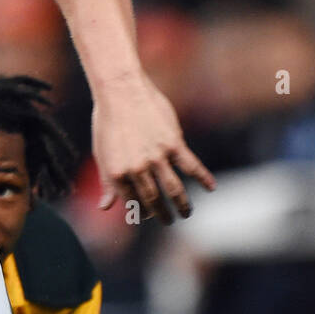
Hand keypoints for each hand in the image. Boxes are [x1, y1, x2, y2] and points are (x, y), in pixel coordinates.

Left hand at [92, 74, 214, 223]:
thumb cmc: (108, 123)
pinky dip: (203, 177)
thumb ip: (107, 182)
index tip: (148, 215)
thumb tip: (105, 208)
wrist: (120, 92)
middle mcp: (136, 168)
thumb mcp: (102, 154)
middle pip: (153, 199)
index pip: (132, 201)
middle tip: (169, 221)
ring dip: (182, 205)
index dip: (141, 211)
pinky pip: (191, 165)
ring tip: (186, 213)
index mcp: (116, 173)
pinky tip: (212, 187)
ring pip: (173, 189)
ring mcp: (155, 156)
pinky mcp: (172, 143)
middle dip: (162, 214)